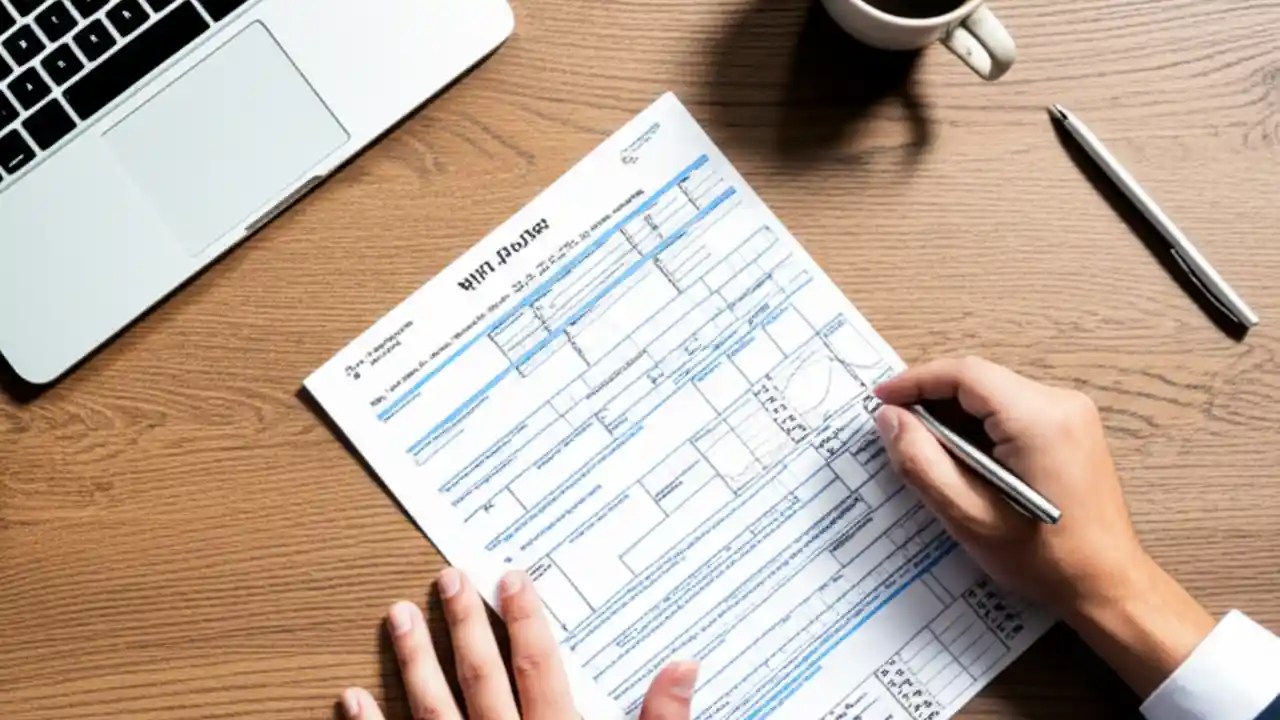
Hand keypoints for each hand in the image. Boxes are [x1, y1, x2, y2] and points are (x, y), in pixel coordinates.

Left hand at [340, 568, 697, 719]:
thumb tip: (683, 666)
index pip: (540, 669)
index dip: (526, 620)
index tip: (510, 578)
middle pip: (481, 680)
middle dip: (464, 625)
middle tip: (446, 579)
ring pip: (431, 713)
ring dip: (412, 663)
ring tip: (396, 618)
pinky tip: (351, 700)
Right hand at [873, 356, 1213, 696]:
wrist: (1106, 582)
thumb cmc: (1044, 558)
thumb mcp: (969, 516)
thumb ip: (922, 462)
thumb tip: (890, 418)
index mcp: (1038, 419)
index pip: (964, 374)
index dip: (915, 380)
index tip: (881, 399)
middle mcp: (1061, 403)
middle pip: (978, 379)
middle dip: (931, 397)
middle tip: (895, 426)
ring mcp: (1072, 413)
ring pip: (993, 392)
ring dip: (954, 411)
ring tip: (924, 445)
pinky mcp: (1072, 427)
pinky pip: (1012, 407)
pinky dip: (979, 422)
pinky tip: (961, 454)